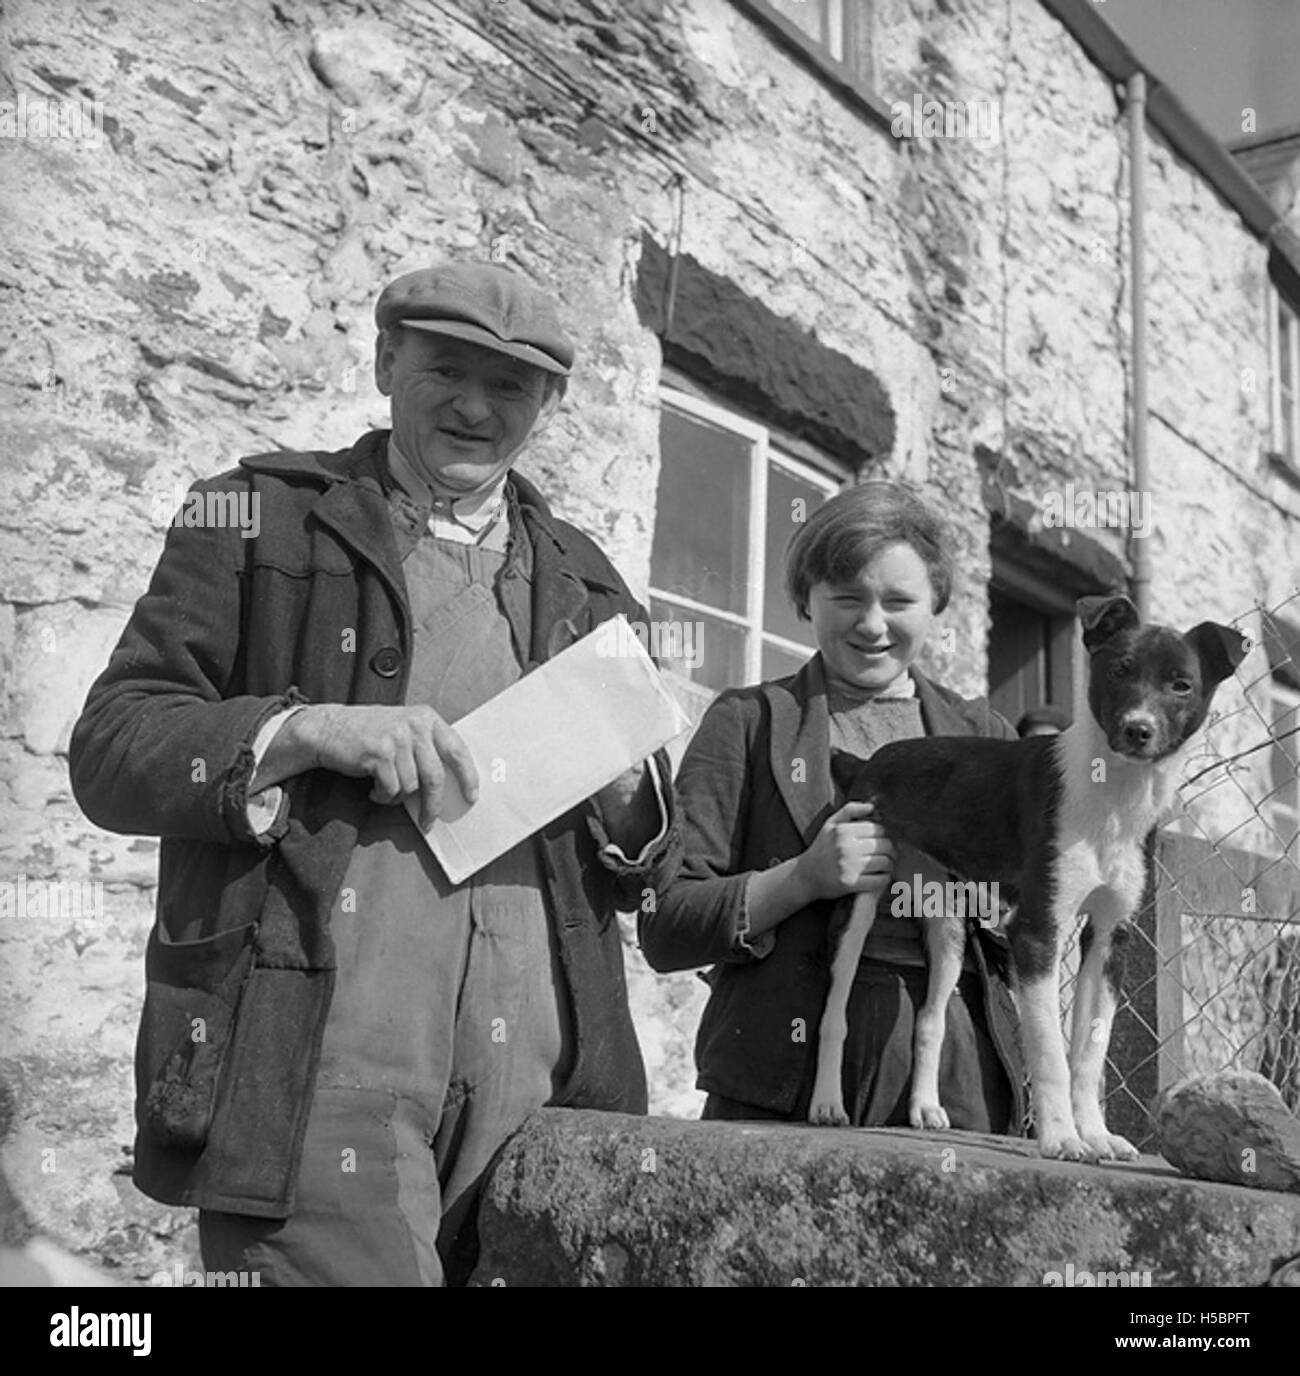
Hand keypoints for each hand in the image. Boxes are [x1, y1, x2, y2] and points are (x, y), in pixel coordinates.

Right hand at [295, 704, 478, 829]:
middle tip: (428, 821)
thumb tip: (451, 784)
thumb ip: (426, 747)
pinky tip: (372, 788)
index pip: (457, 750)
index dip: (468, 776)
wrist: (327, 728)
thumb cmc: (368, 734)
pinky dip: (382, 796)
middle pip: (435, 776)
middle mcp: (415, 726)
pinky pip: (391, 790)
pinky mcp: (379, 753)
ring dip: (396, 796)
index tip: (471, 797)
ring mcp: (397, 739)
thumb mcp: (403, 728)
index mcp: (427, 718)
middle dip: (432, 805)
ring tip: (383, 787)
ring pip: (410, 786)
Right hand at [793, 801, 894, 902]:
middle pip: (884, 845)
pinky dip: (884, 878)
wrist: (805, 875)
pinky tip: (880, 876)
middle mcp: (846, 847)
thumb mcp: (830, 823)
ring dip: (889, 864)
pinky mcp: (851, 884)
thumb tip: (872, 806)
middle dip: (890, 850)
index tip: (880, 840)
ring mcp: (849, 866)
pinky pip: (879, 880)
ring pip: (885, 862)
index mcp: (842, 830)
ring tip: (886, 865)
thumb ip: (850, 810)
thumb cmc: (821, 848)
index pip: (878, 829)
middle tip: (888, 854)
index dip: (883, 834)